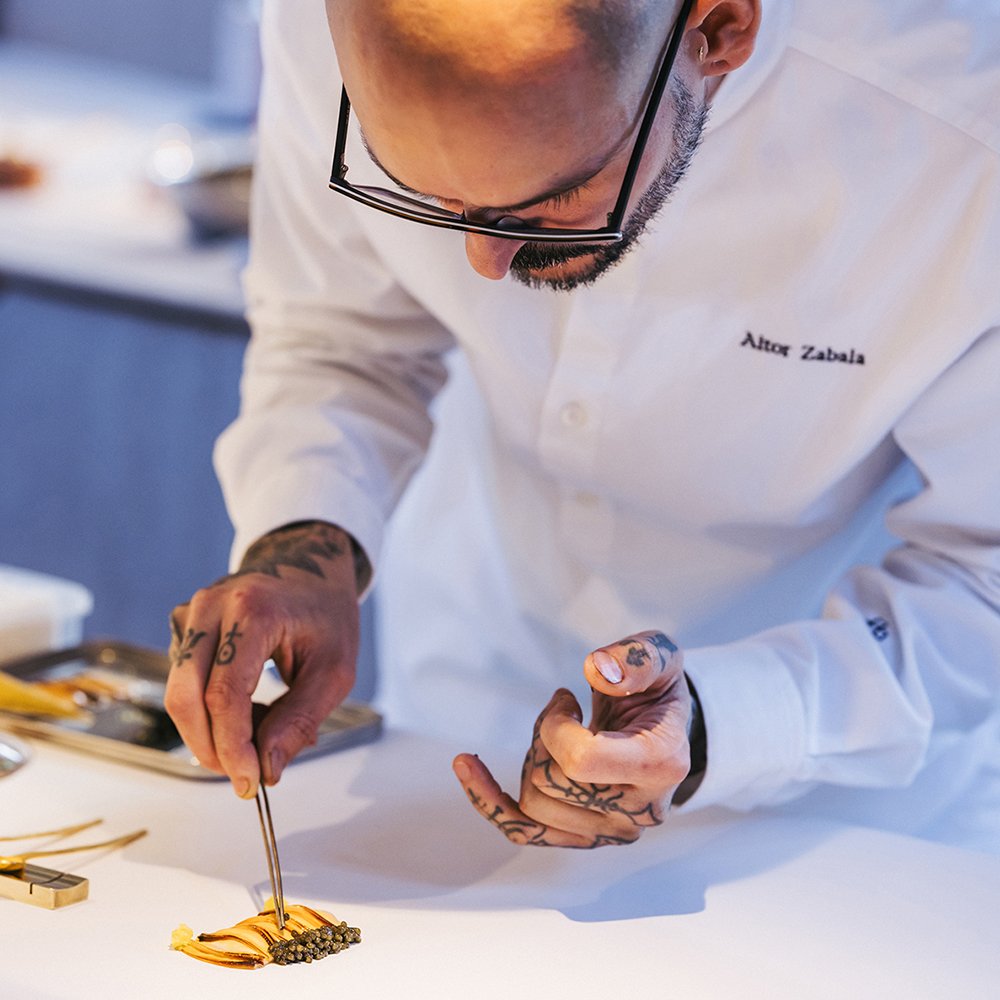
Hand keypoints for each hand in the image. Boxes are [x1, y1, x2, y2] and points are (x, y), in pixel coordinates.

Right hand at [164, 521, 364, 797]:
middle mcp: (211, 606)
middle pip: (186, 697)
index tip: (249, 783)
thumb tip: (266, 769)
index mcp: (252, 610)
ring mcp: (191, 613)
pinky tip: (248, 709)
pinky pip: (183, 682)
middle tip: (243, 776)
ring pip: (179, 694)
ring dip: (211, 730)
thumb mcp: (333, 670)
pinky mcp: (184, 626)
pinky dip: (209, 709)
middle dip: (210, 748)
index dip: (232, 747)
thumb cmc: (326, 615)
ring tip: (261, 733)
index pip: (224, 694)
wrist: (310, 568)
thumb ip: (299, 720)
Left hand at [453, 630, 690, 847]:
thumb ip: (636, 658)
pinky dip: (489, 802)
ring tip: (556, 729)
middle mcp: (639, 811)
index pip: (581, 761)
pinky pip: (523, 832)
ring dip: (531, 757)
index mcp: (659, 765)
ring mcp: (611, 831)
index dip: (554, 726)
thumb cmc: (655, 688)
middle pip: (548, 783)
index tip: (565, 700)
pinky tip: (465, 765)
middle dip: (541, 735)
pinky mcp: (584, 836)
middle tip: (563, 708)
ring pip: (532, 806)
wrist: (664, 728)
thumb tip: (597, 670)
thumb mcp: (659, 656)